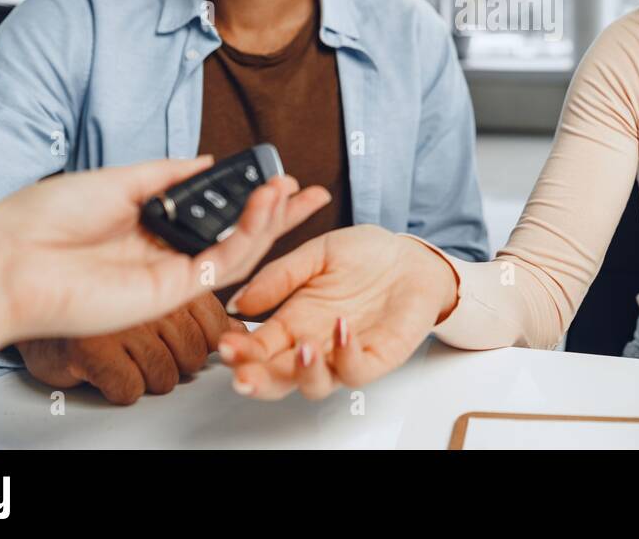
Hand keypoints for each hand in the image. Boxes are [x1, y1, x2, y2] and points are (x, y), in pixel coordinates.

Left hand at [0, 156, 330, 375]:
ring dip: (269, 221)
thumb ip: (167, 174)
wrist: (10, 260)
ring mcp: (168, 274)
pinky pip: (221, 265)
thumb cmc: (45, 219)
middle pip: (234, 233)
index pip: (212, 211)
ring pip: (237, 251)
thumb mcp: (116, 179)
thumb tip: (208, 161)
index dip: (247, 195)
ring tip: (291, 193)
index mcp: (149, 223)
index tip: (274, 175)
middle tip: (308, 191)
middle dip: (276, 214)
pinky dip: (248, 236)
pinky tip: (264, 207)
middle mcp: (163, 251)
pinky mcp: (169, 293)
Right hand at [17, 294, 244, 404]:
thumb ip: (201, 312)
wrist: (32, 295)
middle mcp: (152, 296)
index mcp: (173, 277)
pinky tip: (109, 367)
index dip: (207, 342)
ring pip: (166, 377)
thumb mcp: (157, 296)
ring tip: (128, 356)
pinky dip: (119, 387)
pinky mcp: (94, 348)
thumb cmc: (98, 295)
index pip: (216, 327)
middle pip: (195, 355)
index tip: (193, 343)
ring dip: (147, 376)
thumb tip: (239, 331)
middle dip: (176, 361)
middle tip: (149, 349)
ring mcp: (124, 322)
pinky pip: (130, 388)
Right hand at [217, 227, 457, 400]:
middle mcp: (314, 343)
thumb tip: (240, 301)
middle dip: (258, 381)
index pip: (258, 348)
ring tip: (302, 349)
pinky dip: (346, 356)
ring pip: (314, 386)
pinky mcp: (377, 357)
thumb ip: (280, 276)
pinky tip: (341, 329)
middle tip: (244, 375)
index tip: (225, 346)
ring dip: (302, 373)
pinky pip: (356, 370)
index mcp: (294, 320)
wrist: (413, 256)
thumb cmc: (368, 255)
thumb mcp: (318, 252)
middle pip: (277, 379)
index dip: (240, 352)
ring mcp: (344, 353)